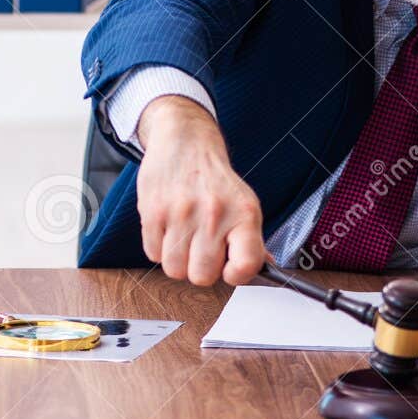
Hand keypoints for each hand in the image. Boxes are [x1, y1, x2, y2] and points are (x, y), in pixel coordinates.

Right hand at [135, 95, 265, 286]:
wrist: (185, 141)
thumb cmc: (216, 181)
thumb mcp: (244, 204)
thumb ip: (252, 241)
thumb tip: (265, 269)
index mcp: (244, 214)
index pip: (246, 265)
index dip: (236, 275)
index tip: (229, 269)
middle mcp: (214, 214)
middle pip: (202, 276)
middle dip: (201, 268)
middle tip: (202, 248)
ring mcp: (181, 213)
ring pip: (175, 270)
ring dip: (178, 260)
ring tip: (185, 237)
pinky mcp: (153, 212)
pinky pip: (152, 255)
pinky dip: (159, 248)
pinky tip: (169, 228)